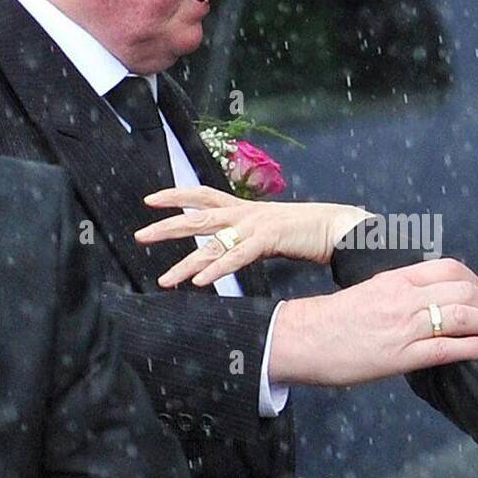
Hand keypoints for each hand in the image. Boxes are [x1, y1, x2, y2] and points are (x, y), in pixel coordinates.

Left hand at [134, 186, 371, 286]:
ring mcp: (255, 225)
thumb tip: (228, 249)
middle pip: (197, 216)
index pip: (202, 195)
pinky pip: (237, 257)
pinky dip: (217, 270)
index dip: (176, 195)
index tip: (150, 200)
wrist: (336, 225)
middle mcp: (244, 213)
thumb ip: (246, 237)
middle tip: (141, 236)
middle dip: (167, 227)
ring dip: (186, 264)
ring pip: (213, 244)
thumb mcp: (268, 229)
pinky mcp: (268, 239)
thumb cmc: (304, 231)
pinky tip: (200, 282)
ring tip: (166, 280)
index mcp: (243, 208)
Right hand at [266, 258, 477, 385]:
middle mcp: (406, 298)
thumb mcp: (370, 291)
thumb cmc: (333, 319)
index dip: (474, 280)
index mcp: (397, 278)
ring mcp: (406, 327)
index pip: (449, 269)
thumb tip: (427, 297)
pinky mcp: (402, 356)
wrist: (303, 338)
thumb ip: (400, 291)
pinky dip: (474, 347)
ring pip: (462, 317)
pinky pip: (447, 348)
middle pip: (464, 291)